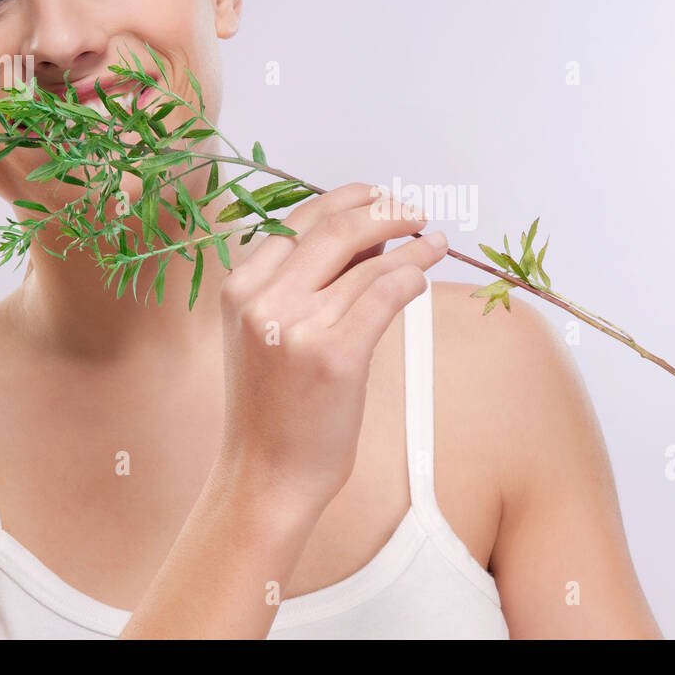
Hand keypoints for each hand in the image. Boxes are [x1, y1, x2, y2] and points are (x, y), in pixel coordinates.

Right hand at [216, 182, 447, 509]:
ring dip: (412, 243)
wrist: (266, 476)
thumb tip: (368, 234)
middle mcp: (263, 298)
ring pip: (370, 259)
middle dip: (385, 210)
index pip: (300, 218)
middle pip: (337, 226)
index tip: (379, 198)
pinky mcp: (335, 355)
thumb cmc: (274, 407)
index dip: (348, 200)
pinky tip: (423, 276)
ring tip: (434, 242)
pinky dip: (412, 275)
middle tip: (414, 212)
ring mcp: (297, 326)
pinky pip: (387, 292)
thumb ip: (305, 282)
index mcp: (240, 286)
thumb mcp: (269, 332)